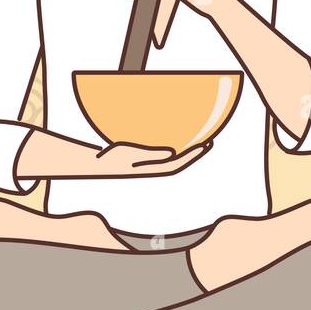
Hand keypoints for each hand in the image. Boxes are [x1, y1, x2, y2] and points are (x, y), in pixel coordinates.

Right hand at [91, 140, 212, 176]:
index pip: (178, 163)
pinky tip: (178, 140)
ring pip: (174, 159)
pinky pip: (166, 155)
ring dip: (187, 151)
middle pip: (180, 162)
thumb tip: (172, 154)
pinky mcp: (147, 160)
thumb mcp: (133, 154)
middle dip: (195, 154)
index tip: (205, 145)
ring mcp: (151, 164)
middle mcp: (155, 167)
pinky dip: (175, 149)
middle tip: (209, 143)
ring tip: (199, 141)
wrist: (100, 164)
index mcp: (153, 168)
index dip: (193, 156)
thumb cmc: (114, 158)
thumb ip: (153, 154)